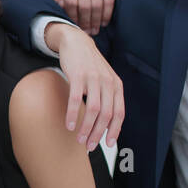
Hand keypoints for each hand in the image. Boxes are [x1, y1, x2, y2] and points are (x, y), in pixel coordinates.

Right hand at [44, 23, 123, 150]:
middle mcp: (108, 82)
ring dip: (86, 128)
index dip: (114, 131)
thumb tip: (107, 122)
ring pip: (93, 109)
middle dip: (98, 133)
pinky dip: (72, 114)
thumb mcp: (104, 79)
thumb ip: (108, 97)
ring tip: (80, 139)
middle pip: (106, 114)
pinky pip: (76, 99)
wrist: (76, 42)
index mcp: (116, 86)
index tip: (107, 144)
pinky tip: (69, 125)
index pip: (119, 113)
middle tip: (90, 145)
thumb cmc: (89, 65)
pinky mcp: (77, 75)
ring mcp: (93, 79)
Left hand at [52, 0, 118, 35]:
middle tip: (87, 32)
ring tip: (95, 30)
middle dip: (86, 22)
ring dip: (96, 21)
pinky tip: (103, 23)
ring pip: (97, 5)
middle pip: (85, 6)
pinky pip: (108, 3)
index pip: (71, 3)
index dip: (73, 18)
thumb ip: (58, 5)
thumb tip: (54, 15)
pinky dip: (106, 15)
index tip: (76, 28)